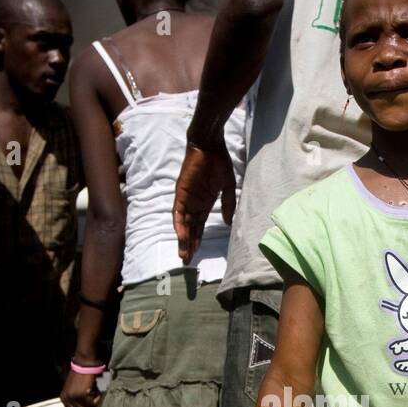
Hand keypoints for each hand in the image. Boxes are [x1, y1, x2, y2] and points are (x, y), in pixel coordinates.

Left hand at [60, 369, 102, 406]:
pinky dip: (97, 400)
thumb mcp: (80, 391)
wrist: (85, 363)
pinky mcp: (79, 395)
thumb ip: (81, 404)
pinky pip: (91, 405)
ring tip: (99, 399)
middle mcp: (66, 400)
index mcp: (65, 400)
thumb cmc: (85, 376)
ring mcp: (72, 398)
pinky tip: (98, 393)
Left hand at [173, 140, 235, 263]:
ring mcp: (187, 198)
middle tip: (187, 260)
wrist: (210, 146)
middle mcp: (194, 203)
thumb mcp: (227, 186)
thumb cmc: (219, 162)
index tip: (197, 254)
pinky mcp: (181, 192)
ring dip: (183, 238)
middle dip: (189, 244)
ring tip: (184, 254)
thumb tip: (229, 222)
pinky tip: (181, 235)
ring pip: (183, 223)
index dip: (198, 240)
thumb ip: (228, 204)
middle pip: (190, 228)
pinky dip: (179, 223)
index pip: (199, 226)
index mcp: (204, 203)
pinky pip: (179, 210)